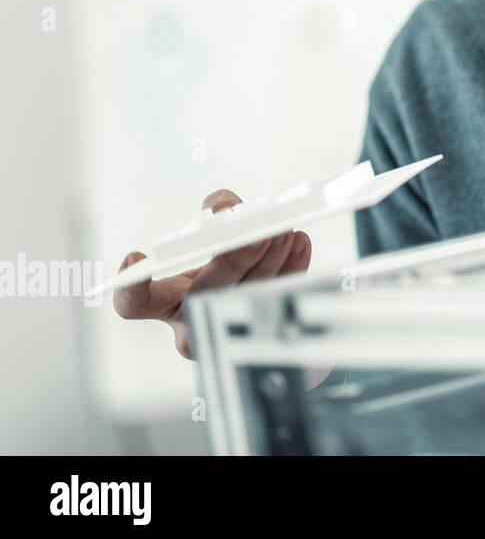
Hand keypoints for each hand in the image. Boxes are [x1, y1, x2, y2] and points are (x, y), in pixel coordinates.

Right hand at [113, 189, 311, 359]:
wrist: (255, 309)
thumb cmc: (220, 270)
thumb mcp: (208, 242)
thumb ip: (216, 219)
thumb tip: (228, 209)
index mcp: (165, 303)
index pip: (136, 305)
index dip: (131, 287)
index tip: (134, 257)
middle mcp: (193, 320)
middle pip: (205, 294)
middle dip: (234, 260)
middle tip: (259, 233)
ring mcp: (233, 329)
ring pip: (250, 296)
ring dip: (271, 260)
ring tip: (284, 231)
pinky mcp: (269, 329)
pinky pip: (282, 297)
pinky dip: (293, 267)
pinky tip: (300, 242)